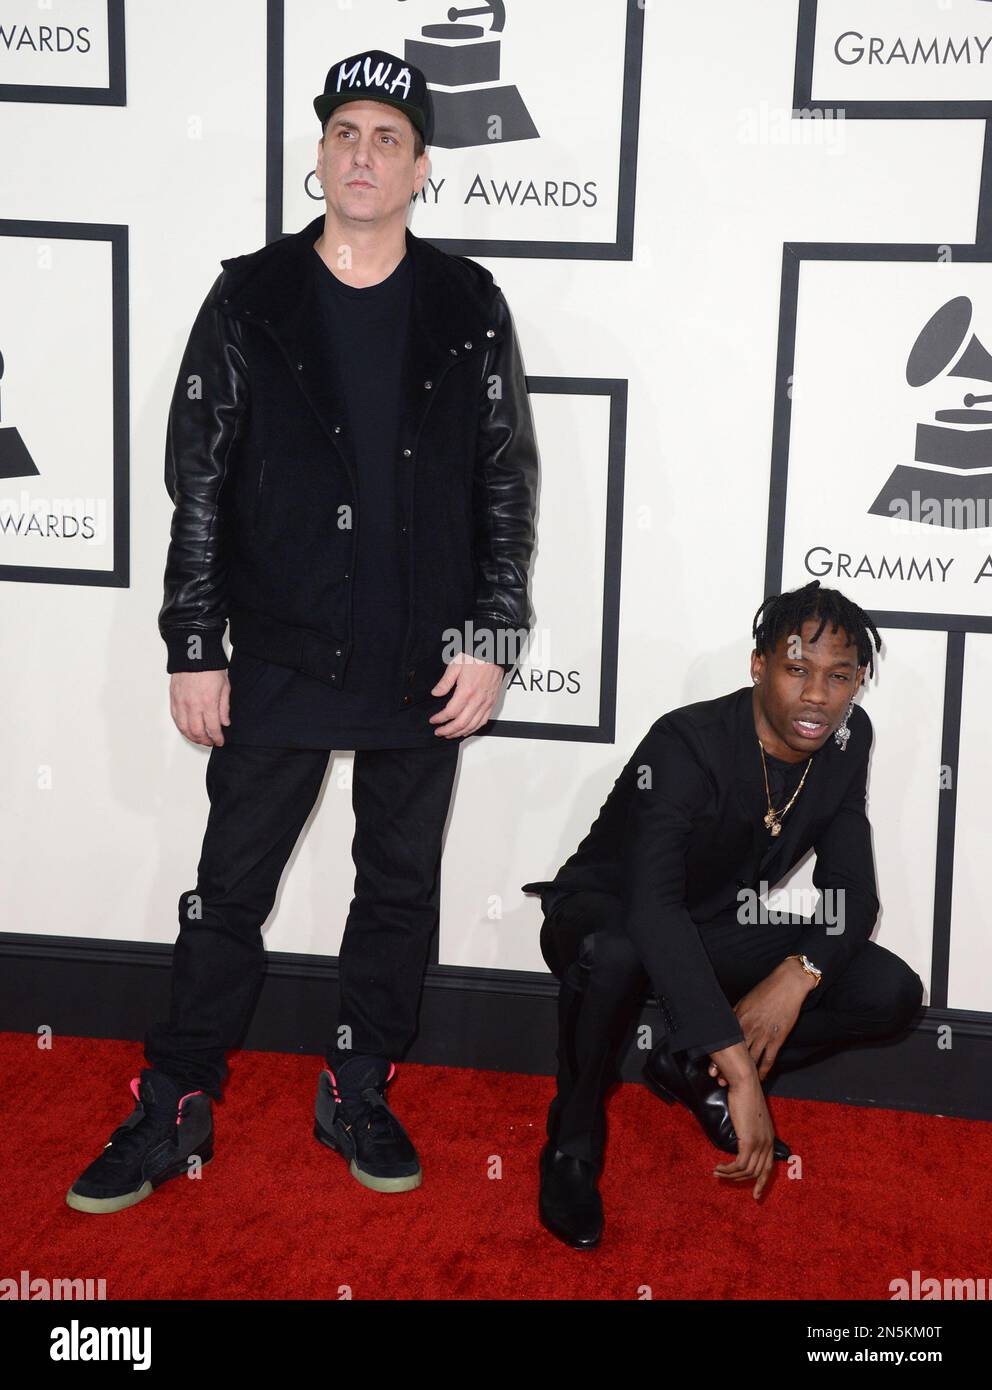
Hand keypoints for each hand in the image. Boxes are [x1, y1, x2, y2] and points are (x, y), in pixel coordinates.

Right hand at [170, 670, 230, 745]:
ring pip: (184, 728)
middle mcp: (193, 705)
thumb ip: (224, 707)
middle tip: (210, 742)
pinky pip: (176, 719)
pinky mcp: (173, 700)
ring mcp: (181, 703)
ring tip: (199, 738)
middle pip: (197, 732)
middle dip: (205, 740)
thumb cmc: (210, 667)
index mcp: (208, 703)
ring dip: (192, 737)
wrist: (193, 655)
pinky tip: (187, 730)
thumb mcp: (225, 687)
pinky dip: (181, 728)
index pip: (213, 728)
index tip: (220, 741)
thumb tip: (225, 723)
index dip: (217, 738)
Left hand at [428, 653, 503, 737]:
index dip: (440, 719)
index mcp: (466, 691)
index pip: (450, 712)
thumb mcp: (455, 665)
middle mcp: (478, 700)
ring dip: (460, 733)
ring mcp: (486, 702)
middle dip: (448, 730)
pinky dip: (473, 729)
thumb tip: (436, 693)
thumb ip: (445, 682)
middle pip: (461, 723)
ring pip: (473, 725)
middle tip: (439, 732)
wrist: (494, 653)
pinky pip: (483, 721)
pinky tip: (466, 730)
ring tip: (450, 734)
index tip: (433, 720)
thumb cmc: (476, 656)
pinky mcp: (492, 702)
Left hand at [708, 959, 812, 1085]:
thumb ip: (735, 1014)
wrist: (786, 986)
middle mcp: (750, 1030)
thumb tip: (727, 1024)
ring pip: (751, 1060)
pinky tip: (760, 1078)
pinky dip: (764, 1071)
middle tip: (720, 1081)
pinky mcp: (777, 1039)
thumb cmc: (765, 991)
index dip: (718, 1058)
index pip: (726, 1044)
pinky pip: (769, 1059)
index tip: (712, 1068)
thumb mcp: (744, 1000)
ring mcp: (764, 1036)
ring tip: (736, 1083)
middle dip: (727, 1069)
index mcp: (739, 1019)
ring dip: (744, 1074)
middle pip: (736, 1055)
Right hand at [712, 1060, 776, 1198]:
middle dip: (740, 1180)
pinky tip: (719, 1167)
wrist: (745, 1084)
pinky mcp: (749, 1141)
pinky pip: (739, 1164)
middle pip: (756, 1172)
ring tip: (717, 1172)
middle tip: (723, 1178)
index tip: (756, 1195)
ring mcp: (760, 1143)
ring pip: (746, 1170)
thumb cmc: (744, 1095)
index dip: (762, 1182)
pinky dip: (728, 1169)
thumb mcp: (750, 1117)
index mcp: (770, 1138)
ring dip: (730, 1174)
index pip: (768, 1168)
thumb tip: (740, 1139)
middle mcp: (768, 1143)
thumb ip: (749, 1130)